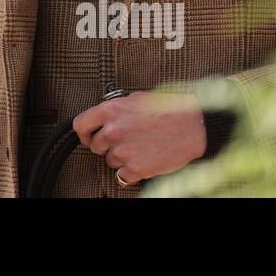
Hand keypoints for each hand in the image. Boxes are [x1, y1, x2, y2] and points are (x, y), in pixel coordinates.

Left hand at [71, 91, 206, 183]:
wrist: (195, 127)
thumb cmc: (170, 110)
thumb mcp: (137, 99)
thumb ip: (117, 108)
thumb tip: (106, 115)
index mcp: (112, 110)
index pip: (80, 125)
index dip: (83, 133)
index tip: (88, 136)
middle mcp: (114, 130)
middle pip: (95, 146)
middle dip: (107, 145)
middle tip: (124, 141)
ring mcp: (124, 151)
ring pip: (110, 161)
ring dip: (121, 157)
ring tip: (139, 147)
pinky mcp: (135, 168)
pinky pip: (122, 175)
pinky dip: (131, 171)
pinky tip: (143, 159)